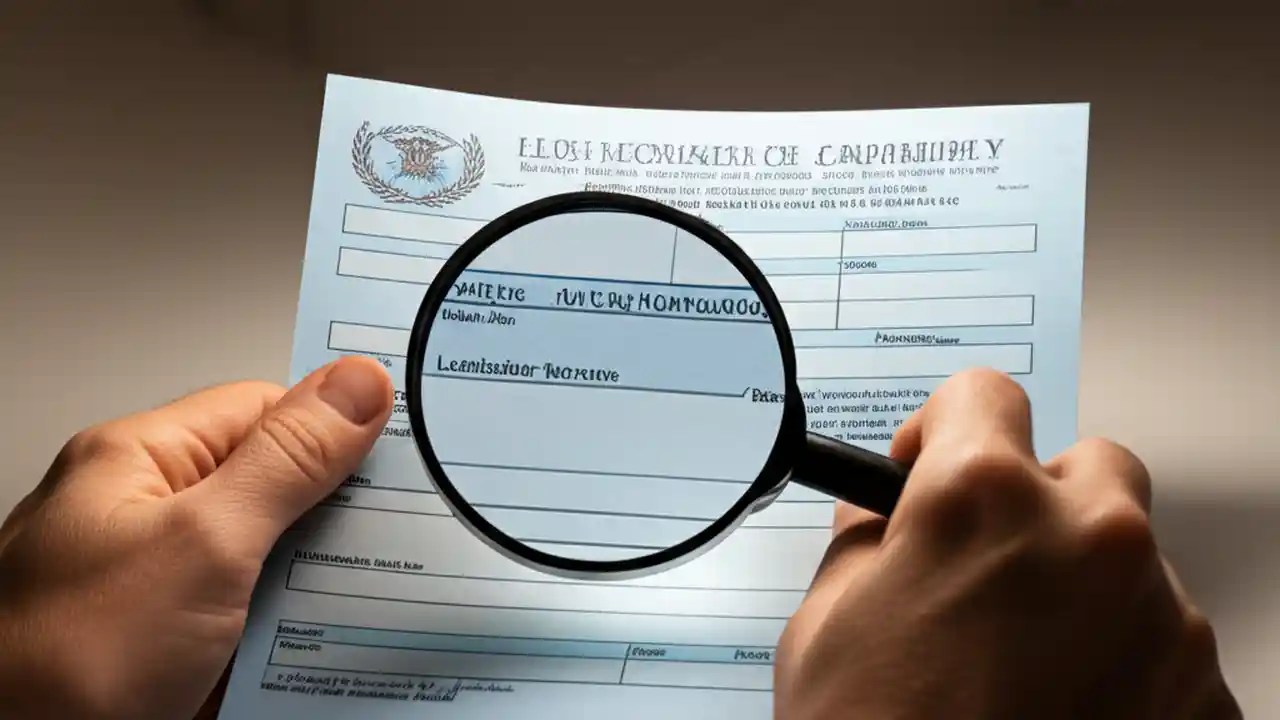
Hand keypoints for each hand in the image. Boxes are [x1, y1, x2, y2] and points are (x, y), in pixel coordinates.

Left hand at [0, 357, 392, 719]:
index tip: (397, 462)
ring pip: (272, 561)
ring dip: (319, 587)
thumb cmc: (60, 661)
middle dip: (334, 521)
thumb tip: (356, 384)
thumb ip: (288, 461)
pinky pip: (254, 619)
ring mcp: (160, 583)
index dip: (336, 431)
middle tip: (386, 545)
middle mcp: (148, 513)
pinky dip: (292, 636)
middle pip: (275, 487)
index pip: (266, 409)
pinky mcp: (173, 643)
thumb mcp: (205, 543)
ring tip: (356, 608)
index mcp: (143, 459)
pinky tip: (318, 650)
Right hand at [774, 369, 1240, 719]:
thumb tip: (881, 517)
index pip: (983, 395)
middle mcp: (1091, 539)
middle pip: (1090, 464)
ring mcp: (1162, 619)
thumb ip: (864, 544)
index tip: (935, 464)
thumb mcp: (824, 626)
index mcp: (984, 502)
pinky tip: (1065, 709)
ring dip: (1086, 587)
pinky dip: (1124, 663)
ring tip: (1024, 661)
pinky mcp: (1204, 695)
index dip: (945, 427)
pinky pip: (1168, 645)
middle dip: (1041, 500)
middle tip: (991, 563)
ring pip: (1135, 559)